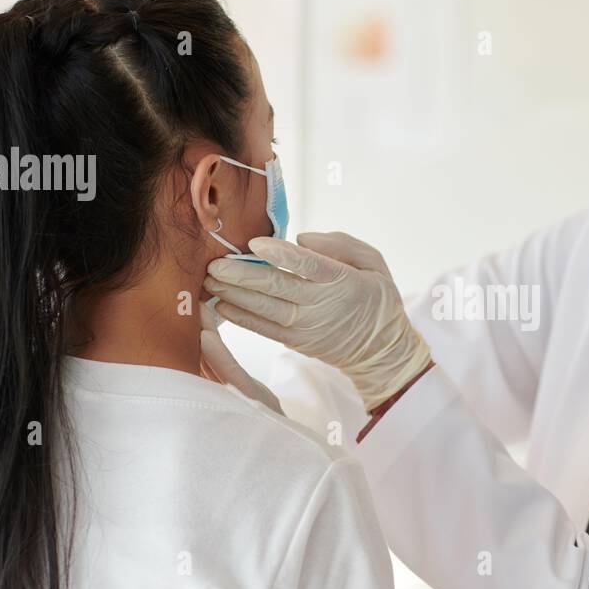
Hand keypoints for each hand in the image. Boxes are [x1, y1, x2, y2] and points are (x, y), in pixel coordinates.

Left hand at [203, 232, 431, 411]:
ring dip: (233, 295)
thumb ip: (341, 244)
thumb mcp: (374, 263)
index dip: (279, 254)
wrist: (380, 350)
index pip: (307, 266)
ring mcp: (305, 326)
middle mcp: (321, 305)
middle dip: (241, 275)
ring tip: (208, 282)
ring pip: (264, 309)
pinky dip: (239, 318)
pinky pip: (262, 329)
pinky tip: (220, 306)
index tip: (253, 243)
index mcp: (342, 281)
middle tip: (214, 263)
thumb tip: (301, 238)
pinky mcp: (294, 341)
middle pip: (277, 287)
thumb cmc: (375, 297)